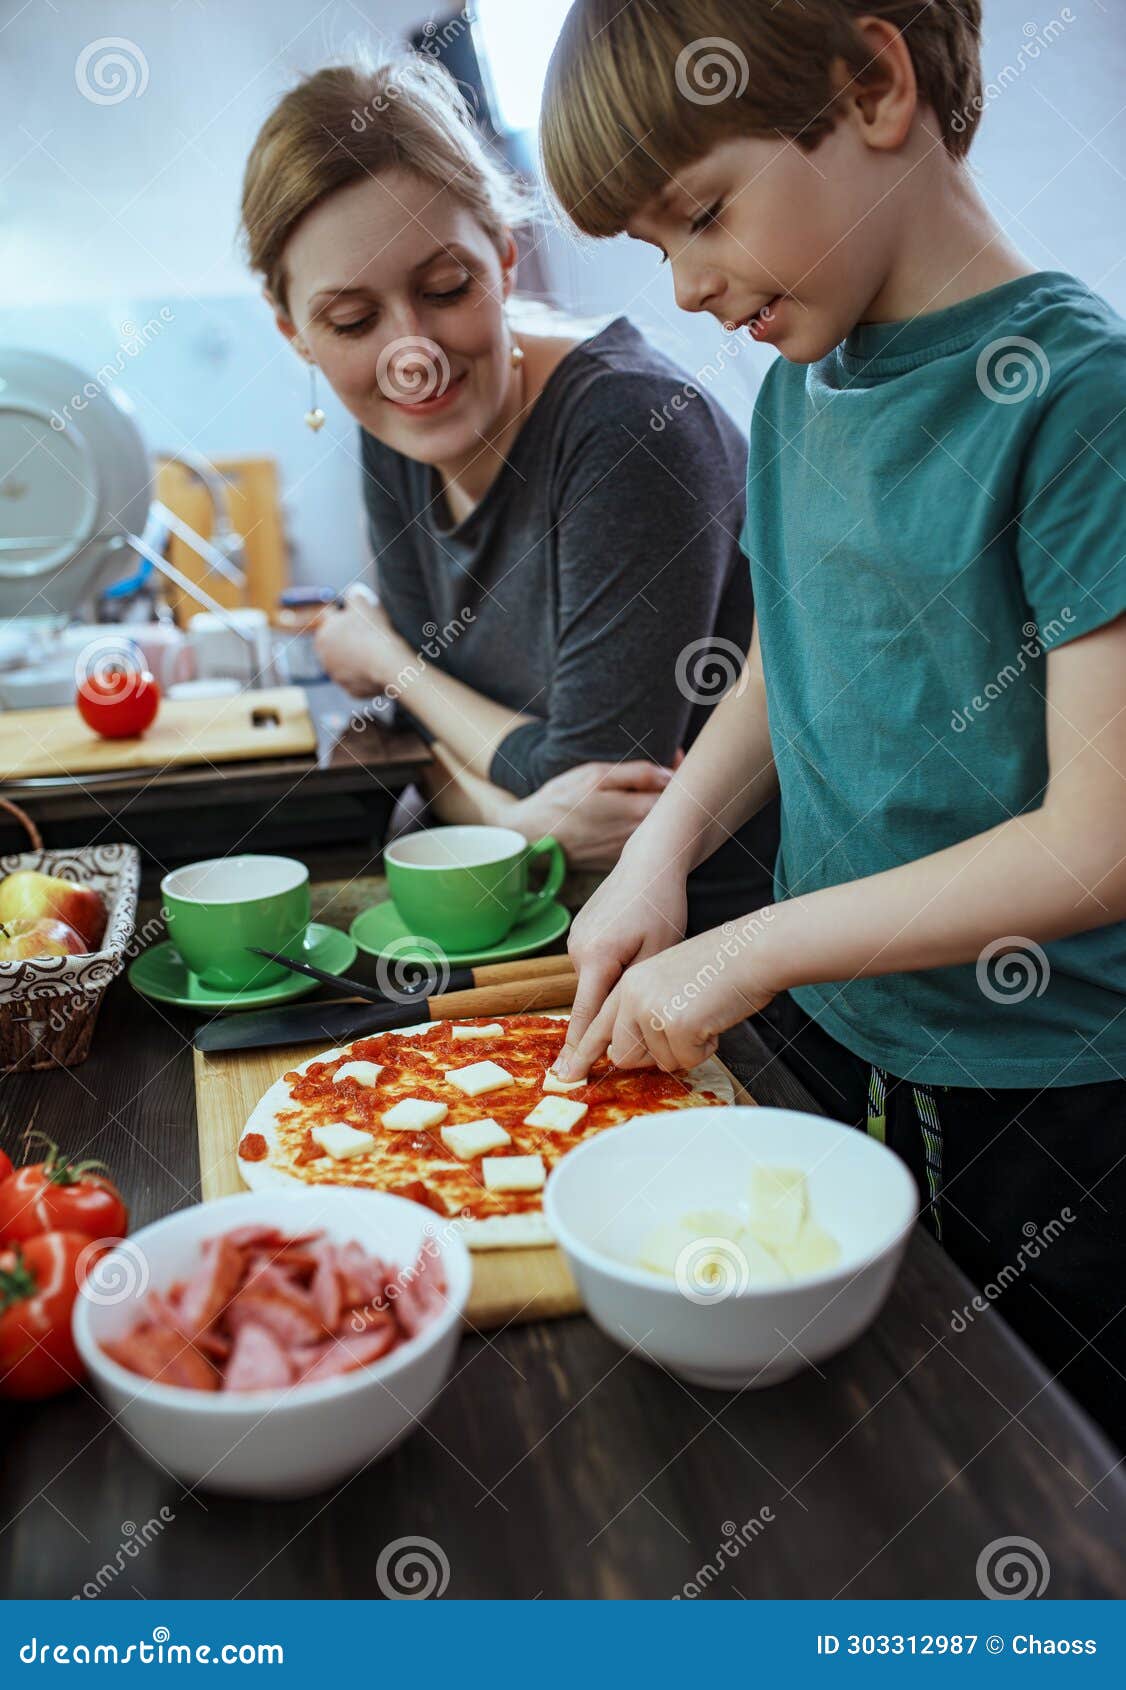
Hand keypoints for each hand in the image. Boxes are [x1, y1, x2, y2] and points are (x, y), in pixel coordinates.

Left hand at [313, 585, 408, 696]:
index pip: (330, 622)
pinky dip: (366, 675)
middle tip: (369, 636)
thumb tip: (352, 593)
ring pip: (346, 664)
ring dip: (357, 658)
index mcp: (323, 634)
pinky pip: (357, 680)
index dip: (345, 618)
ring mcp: (336, 676)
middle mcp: (324, 658)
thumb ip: (354, 596)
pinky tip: (378, 668)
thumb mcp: (363, 604)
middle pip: (336, 645)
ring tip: (376, 653)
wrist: (388, 663)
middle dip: (349, 640)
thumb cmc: (374, 632)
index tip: (359, 619)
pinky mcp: (350, 691)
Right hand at [515, 760, 673, 871]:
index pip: (680, 794)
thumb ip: (638, 773)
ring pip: (659, 828)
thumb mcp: (596, 775)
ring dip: (658, 808)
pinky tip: (625, 814)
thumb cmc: (561, 801)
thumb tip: (671, 773)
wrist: (531, 838)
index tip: (675, 758)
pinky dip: (644, 826)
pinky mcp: (619, 863)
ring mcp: (631, 854)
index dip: (681, 774)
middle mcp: (640, 838)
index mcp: (639, 812)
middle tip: (662, 770)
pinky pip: (643, 842)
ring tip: (639, 791)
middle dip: (673, 790)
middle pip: (673, 813)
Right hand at [553, 848, 687, 1075]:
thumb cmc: (662, 906)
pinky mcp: (581, 932)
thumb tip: (624, 1026)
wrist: (650, 862)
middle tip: (612, 1049)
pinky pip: (593, 966)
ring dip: (609, 994)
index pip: (585, 1016)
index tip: (565, 1077)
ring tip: (638, 989)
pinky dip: (607, 975)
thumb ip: (637, 992)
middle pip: (589, 1002)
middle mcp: (577, 949)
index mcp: (596, 957)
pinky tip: (630, 964)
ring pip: (593, 984)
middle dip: (601, 1025)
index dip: (577, 1050)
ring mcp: (575, 939)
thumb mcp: (659, 953)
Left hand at [563, 915, 781, 1076]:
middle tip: (683, 1029)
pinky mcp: (674, 1023)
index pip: (596, 1025)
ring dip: (685, 1050)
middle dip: (655, 1055)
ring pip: (659, 1062)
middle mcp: (632, 994)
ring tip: (702, 1016)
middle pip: (624, 1056)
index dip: (581, 1055)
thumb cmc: (719, 968)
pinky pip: (686, 1061)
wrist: (750, 952)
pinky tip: (713, 1020)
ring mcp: (651, 1008)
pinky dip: (705, 1049)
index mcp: (628, 983)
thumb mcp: (668, 981)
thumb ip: (643, 1009)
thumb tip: (629, 1052)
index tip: (565, 1076)